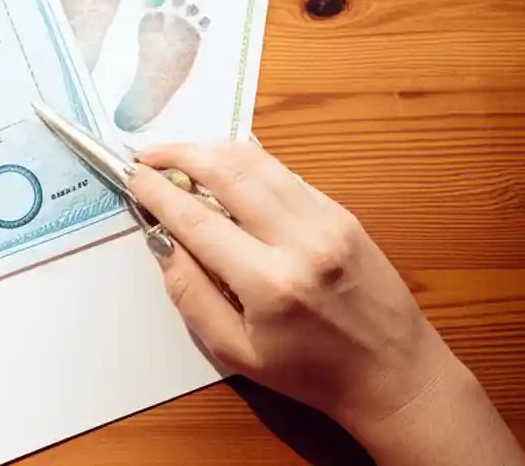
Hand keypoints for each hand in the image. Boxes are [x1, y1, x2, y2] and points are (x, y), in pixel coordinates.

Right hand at [130, 141, 524, 464]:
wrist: (393, 373)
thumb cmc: (309, 373)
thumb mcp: (235, 350)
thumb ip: (190, 293)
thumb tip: (161, 240)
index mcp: (269, 284)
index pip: (197, 219)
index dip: (157, 191)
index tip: (131, 176)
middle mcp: (300, 240)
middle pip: (227, 171)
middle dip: (179, 154)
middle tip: (147, 153)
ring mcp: (327, 219)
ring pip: (258, 161)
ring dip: (212, 149)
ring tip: (179, 154)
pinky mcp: (342, 212)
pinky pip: (284, 172)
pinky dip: (248, 161)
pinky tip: (224, 166)